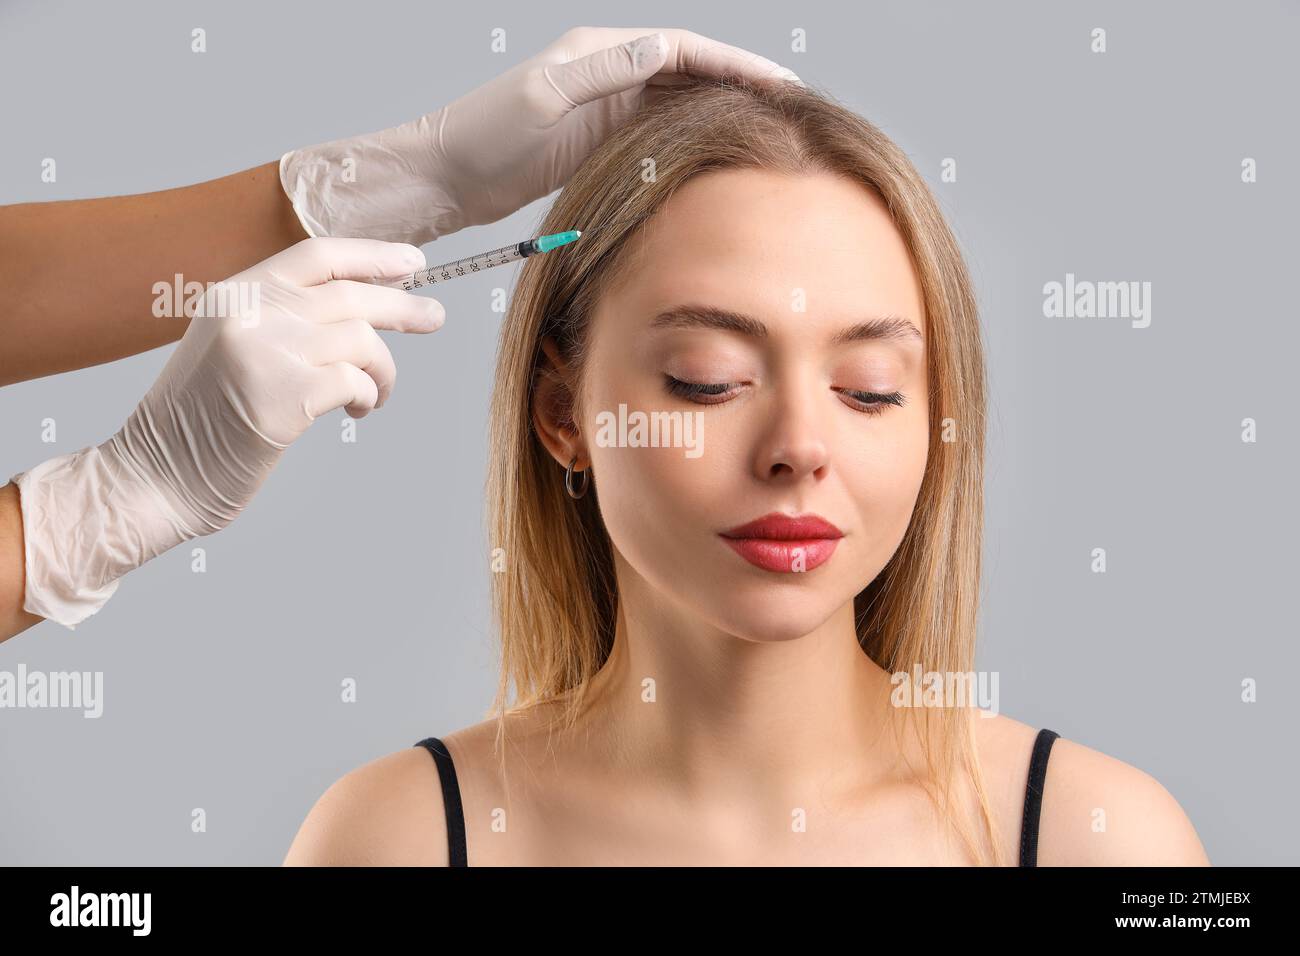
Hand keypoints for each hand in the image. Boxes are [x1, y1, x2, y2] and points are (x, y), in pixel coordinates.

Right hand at [10, 238, 444, 626]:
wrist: (154, 478)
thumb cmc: (200, 423)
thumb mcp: (231, 348)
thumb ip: (280, 319)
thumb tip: (360, 307)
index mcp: (235, 293)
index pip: (317, 254)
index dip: (371, 256)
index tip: (413, 263)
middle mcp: (250, 312)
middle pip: (350, 293)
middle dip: (402, 306)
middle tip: (435, 316)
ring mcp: (267, 351)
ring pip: (362, 340)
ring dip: (383, 371)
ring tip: (375, 396)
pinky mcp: (285, 395)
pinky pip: (357, 382)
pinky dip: (368, 397)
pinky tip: (357, 412)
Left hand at [279, 27, 801, 244]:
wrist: (446, 175)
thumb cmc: (483, 135)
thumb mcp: (543, 97)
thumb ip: (602, 70)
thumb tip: (661, 48)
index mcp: (599, 49)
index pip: (683, 49)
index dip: (735, 64)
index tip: (780, 84)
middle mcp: (608, 71)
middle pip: (691, 71)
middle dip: (743, 85)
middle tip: (792, 109)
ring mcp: (605, 106)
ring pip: (680, 103)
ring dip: (723, 112)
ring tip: (769, 132)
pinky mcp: (599, 140)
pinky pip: (659, 134)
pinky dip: (692, 141)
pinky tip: (718, 158)